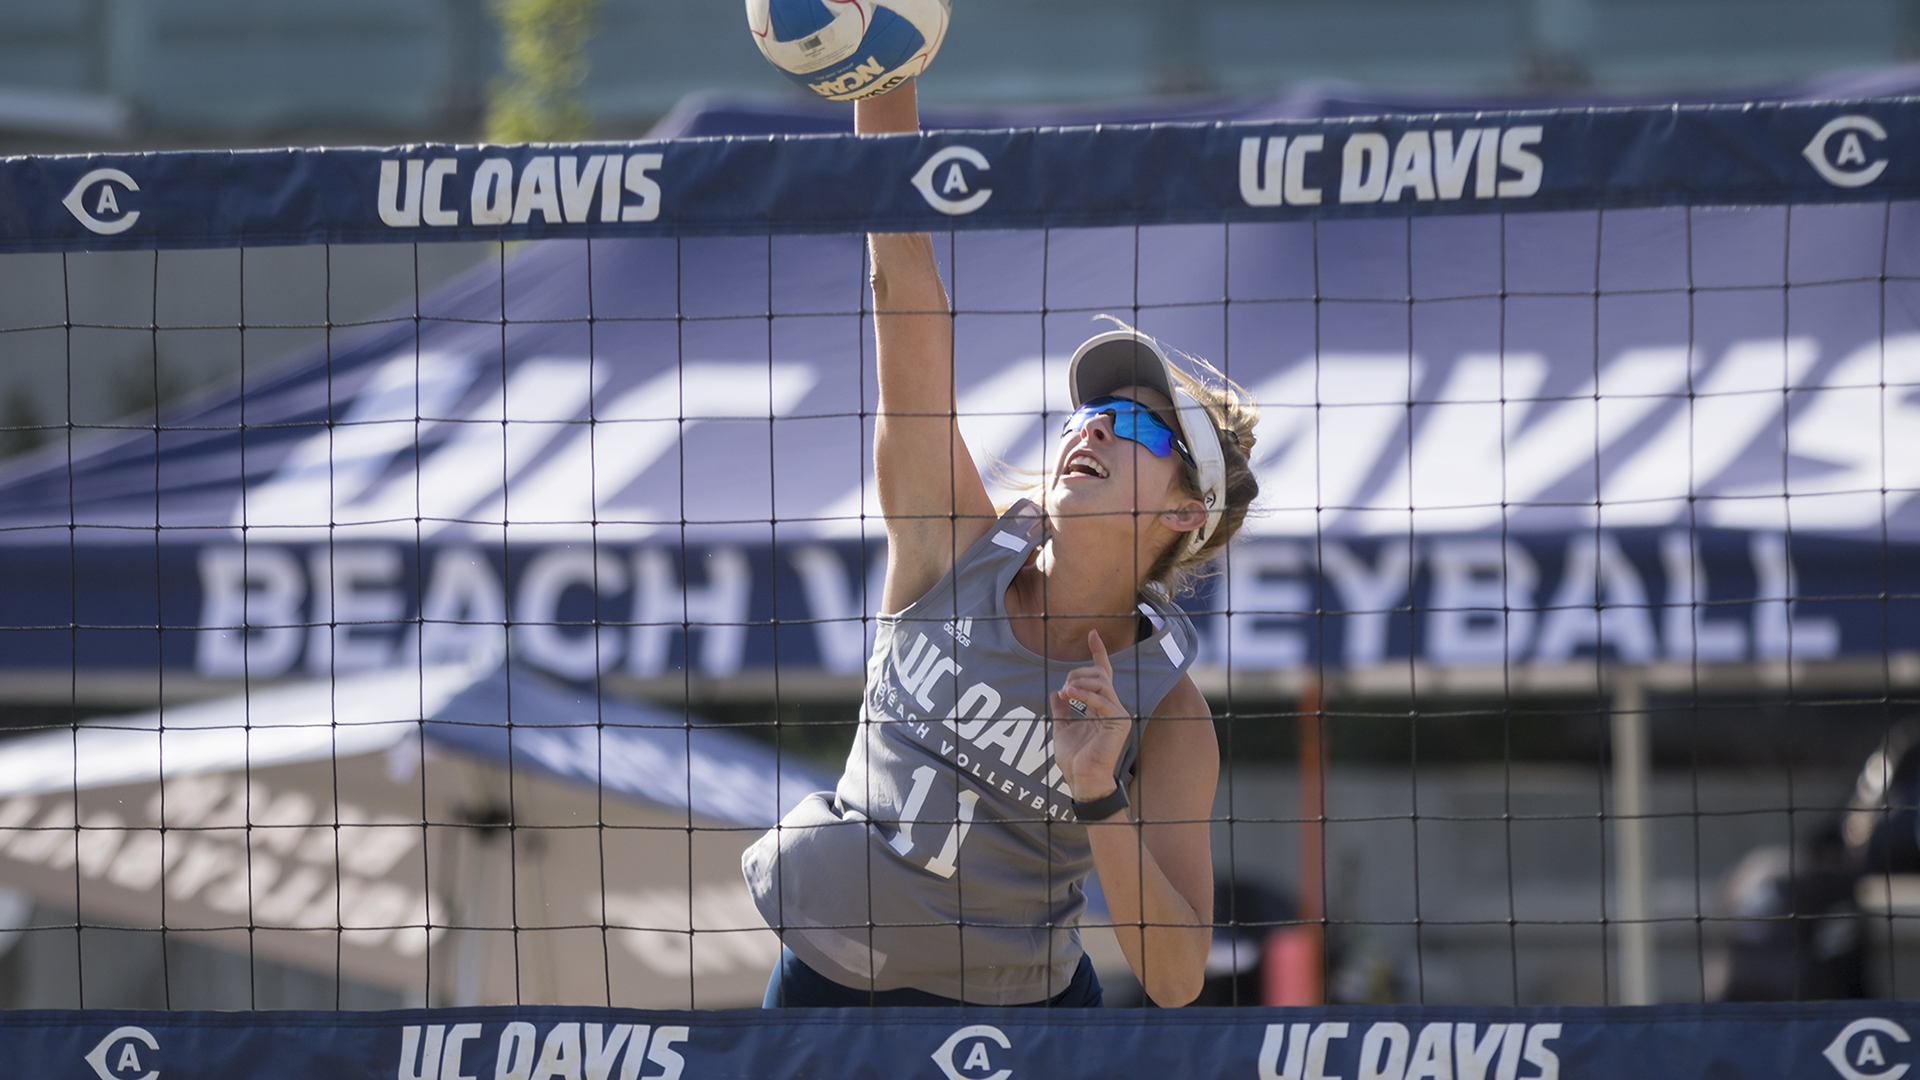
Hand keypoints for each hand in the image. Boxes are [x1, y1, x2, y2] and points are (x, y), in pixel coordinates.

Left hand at [1050, 631, 1130, 801]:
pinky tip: (1069, 694)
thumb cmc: (1074, 759)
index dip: (1098, 652)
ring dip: (1079, 682)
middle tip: (1064, 688)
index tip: (1092, 633)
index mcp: (1100, 706)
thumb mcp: (1062, 727)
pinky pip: (1103, 700)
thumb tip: (1057, 692)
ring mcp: (1117, 714)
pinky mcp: (1119, 723)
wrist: (1082, 780)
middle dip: (1077, 673)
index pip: (1102, 673)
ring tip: (1065, 691)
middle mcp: (1111, 707)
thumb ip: (1062, 709)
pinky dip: (1084, 694)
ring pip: (1101, 683)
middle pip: (1099, 674)